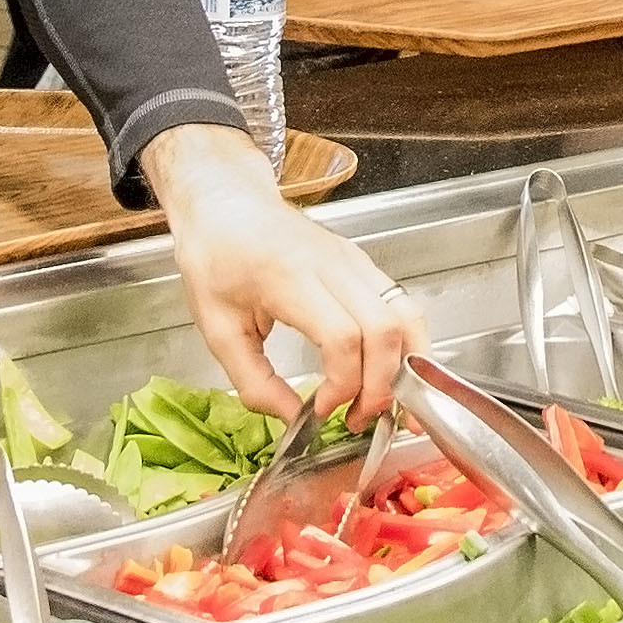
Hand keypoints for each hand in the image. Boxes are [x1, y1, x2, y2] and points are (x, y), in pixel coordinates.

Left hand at [142, 124, 421, 426]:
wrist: (225, 202)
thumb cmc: (215, 258)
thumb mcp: (217, 328)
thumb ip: (253, 381)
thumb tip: (291, 420)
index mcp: (289, 278)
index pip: (342, 338)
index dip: (342, 384)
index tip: (320, 409)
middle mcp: (333, 265)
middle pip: (385, 330)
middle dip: (381, 386)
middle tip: (357, 418)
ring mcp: (354, 261)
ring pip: (407, 316)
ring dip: (405, 367)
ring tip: (383, 404)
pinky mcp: (363, 264)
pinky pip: (401, 306)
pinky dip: (405, 346)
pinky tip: (386, 374)